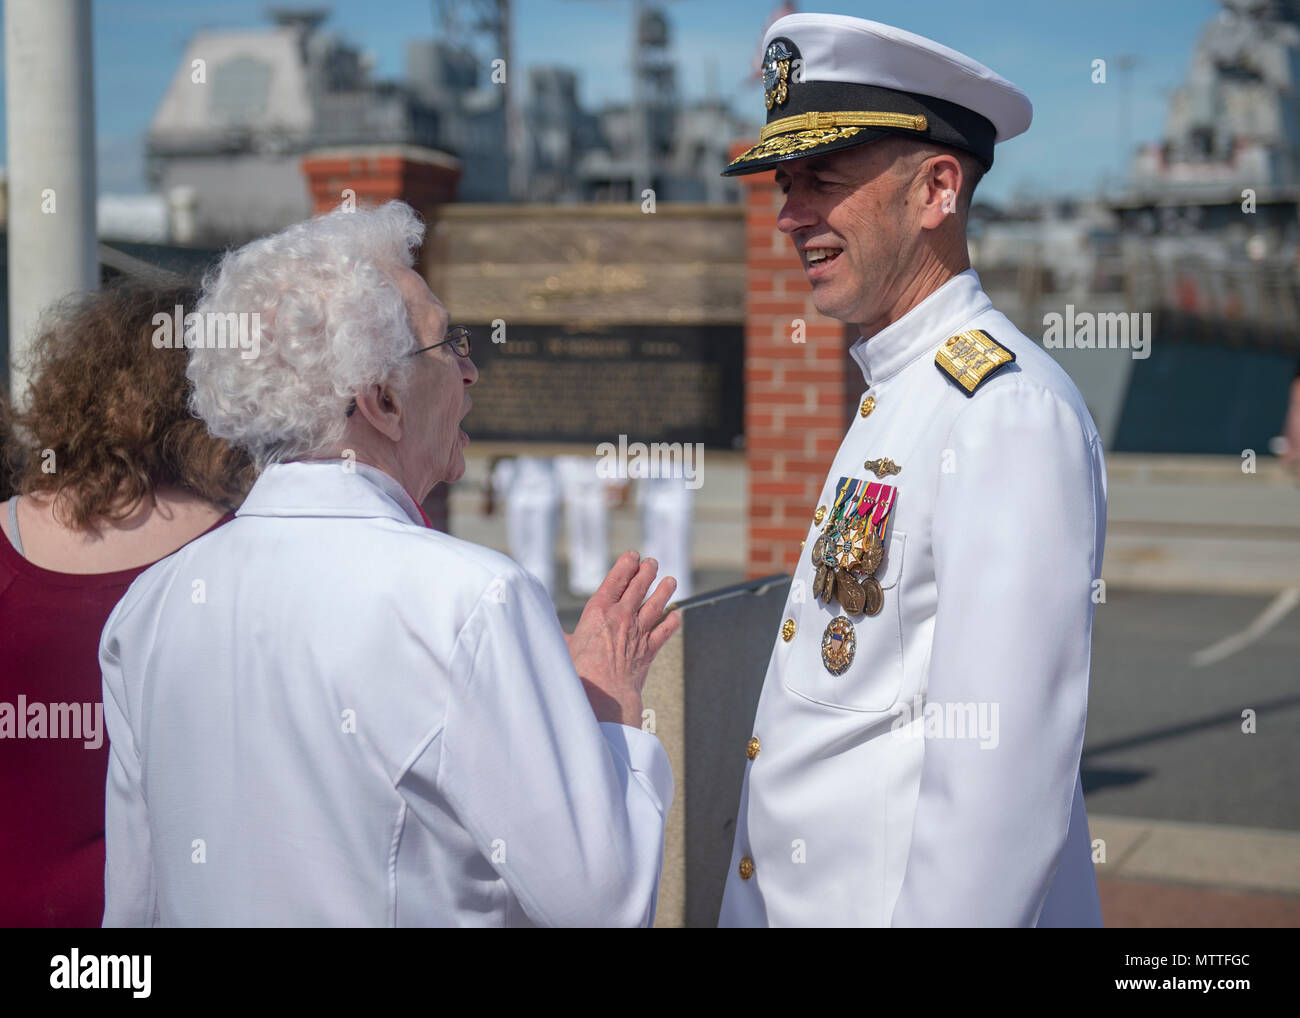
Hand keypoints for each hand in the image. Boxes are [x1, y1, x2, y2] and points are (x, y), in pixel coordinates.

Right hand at [564, 550, 681, 726]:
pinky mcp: (649, 649)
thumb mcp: (565, 646)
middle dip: (647, 572)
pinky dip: (672, 621)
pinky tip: (675, 615)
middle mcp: (622, 616)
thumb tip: (552, 632)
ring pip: (656, 604)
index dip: (626, 565)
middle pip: (639, 587)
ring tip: (670, 580)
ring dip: (664, 590)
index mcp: (599, 610)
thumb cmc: (578, 671)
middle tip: (652, 562)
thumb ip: (564, 636)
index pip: (616, 579)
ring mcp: (638, 632)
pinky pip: (665, 631)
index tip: (633, 556)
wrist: (603, 695)